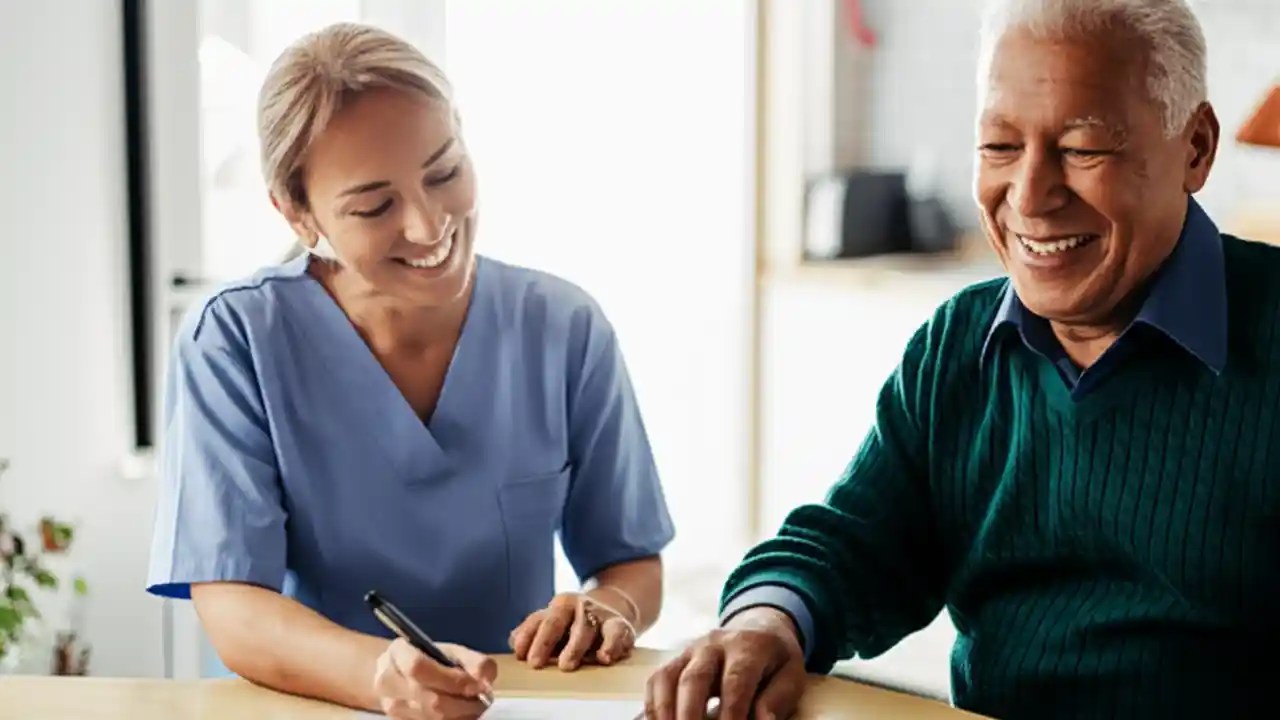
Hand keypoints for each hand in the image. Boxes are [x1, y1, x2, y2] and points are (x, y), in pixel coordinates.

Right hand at [372, 639, 496, 719]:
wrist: (403, 675)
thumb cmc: (432, 660)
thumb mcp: (453, 652)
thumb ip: (474, 661)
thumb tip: (485, 678)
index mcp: (398, 653)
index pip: (418, 667)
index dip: (451, 679)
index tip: (476, 686)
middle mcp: (387, 680)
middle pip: (429, 700)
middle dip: (462, 703)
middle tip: (482, 701)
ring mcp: (390, 706)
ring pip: (431, 719)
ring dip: (459, 716)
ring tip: (473, 707)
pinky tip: (460, 714)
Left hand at [509, 592, 636, 670]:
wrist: (615, 609)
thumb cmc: (577, 623)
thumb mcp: (556, 622)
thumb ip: (534, 631)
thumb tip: (513, 640)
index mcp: (559, 606)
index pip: (539, 620)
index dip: (527, 637)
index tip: (519, 656)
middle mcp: (578, 606)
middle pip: (557, 620)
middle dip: (545, 641)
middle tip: (535, 663)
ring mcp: (599, 614)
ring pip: (585, 627)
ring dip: (574, 646)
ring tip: (566, 665)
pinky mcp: (620, 624)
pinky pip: (615, 633)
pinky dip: (611, 645)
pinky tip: (604, 658)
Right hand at [643, 607, 806, 719]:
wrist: (757, 628)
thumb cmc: (775, 660)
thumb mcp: (791, 676)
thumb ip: (776, 700)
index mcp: (748, 647)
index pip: (735, 681)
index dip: (731, 712)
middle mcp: (713, 645)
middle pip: (694, 678)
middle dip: (690, 715)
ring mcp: (690, 651)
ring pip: (667, 677)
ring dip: (664, 711)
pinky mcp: (675, 660)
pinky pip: (656, 681)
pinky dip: (654, 707)